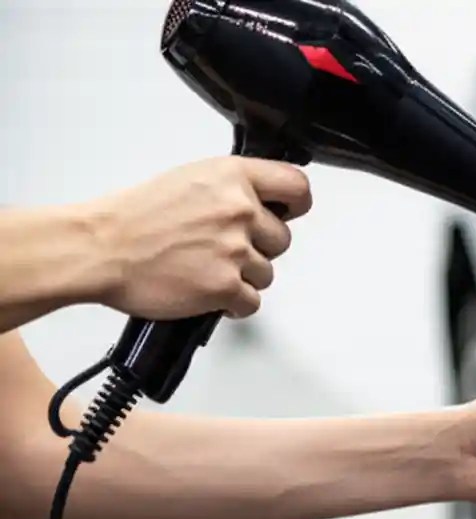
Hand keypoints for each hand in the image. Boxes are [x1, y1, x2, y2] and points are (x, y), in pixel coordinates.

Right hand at [85, 157, 312, 319]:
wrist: (100, 249)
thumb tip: (263, 204)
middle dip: (258, 249)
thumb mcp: (190, 180)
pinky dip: (233, 304)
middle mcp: (239, 209)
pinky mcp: (225, 285)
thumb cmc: (134, 217)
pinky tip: (209, 293)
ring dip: (242, 277)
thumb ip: (232, 190)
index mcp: (232, 177)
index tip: (289, 213)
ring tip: (205, 269)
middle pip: (282, 239)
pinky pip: (251, 302)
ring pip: (266, 273)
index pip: (296, 187)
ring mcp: (234, 248)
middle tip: (221, 249)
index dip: (296, 205)